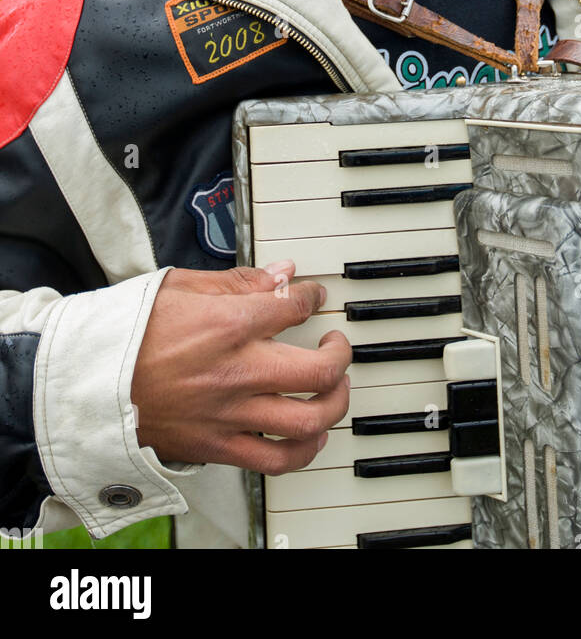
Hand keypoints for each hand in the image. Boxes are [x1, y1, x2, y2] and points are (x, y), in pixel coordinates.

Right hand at [130, 262, 350, 474]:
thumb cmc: (128, 333)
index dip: (313, 297)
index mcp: (229, 325)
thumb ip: (238, 282)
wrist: (87, 384)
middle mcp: (238, 371)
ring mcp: (231, 414)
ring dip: (334, 402)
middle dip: (340, 354)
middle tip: (335, 345)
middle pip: (320, 369)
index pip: (296, 307)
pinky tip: (311, 434)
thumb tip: (280, 274)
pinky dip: (305, 449)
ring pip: (309, 419)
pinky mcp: (218, 447)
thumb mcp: (180, 286)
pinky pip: (277, 458)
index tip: (313, 296)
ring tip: (334, 388)